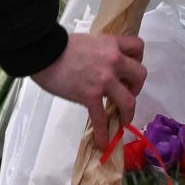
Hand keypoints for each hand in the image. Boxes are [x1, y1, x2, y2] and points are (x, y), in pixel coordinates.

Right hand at [31, 32, 147, 145]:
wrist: (45, 52)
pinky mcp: (90, 96)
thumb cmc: (61, 46)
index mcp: (112, 44)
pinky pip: (101, 118)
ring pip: (128, 100)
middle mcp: (114, 61)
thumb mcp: (89, 42)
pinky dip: (104, 133)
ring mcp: (104, 80)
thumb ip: (100, 52)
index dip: (137, 59)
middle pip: (140, 75)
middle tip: (127, 93)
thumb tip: (100, 67)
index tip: (129, 69)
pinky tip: (103, 142)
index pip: (137, 47)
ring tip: (123, 120)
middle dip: (136, 87)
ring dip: (128, 113)